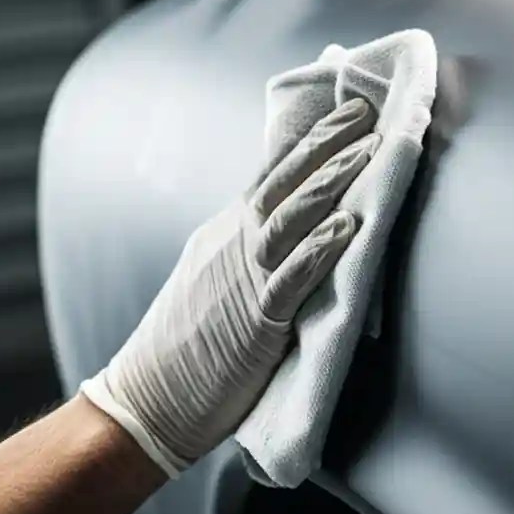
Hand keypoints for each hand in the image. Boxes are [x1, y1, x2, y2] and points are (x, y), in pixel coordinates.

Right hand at [80, 98, 378, 475]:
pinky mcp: (254, 323)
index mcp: (227, 234)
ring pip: (287, 219)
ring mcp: (241, 281)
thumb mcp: (219, 281)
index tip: (349, 110)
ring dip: (329, 183)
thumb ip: (257, 251)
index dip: (311, 141)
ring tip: (367, 152)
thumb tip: (303, 228)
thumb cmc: (190, 349)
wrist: (146, 403)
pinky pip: (290, 280)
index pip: (273, 176)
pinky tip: (347, 229)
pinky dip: (318, 251)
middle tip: (366, 110)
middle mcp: (233, 245)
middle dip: (326, 143)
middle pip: (282, 183)